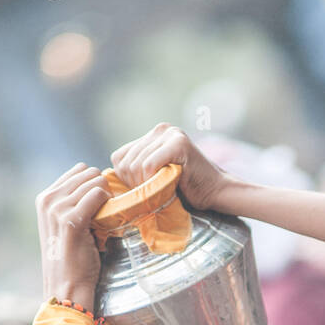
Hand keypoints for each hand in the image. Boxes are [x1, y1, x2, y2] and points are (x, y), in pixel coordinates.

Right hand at [36, 163, 110, 310]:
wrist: (67, 287)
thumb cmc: (73, 259)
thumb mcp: (67, 225)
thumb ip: (76, 203)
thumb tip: (100, 183)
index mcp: (45, 198)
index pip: (79, 170)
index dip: (96, 184)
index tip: (102, 204)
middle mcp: (48, 199)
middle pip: (89, 172)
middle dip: (104, 189)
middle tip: (109, 212)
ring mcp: (57, 208)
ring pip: (95, 181)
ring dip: (108, 197)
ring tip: (108, 218)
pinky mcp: (71, 220)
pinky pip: (98, 194)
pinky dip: (109, 203)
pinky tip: (109, 219)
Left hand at [110, 123, 232, 210]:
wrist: (217, 192)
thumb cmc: (187, 191)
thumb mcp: (155, 176)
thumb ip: (137, 170)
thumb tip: (107, 179)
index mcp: (152, 135)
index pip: (119, 157)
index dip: (126, 179)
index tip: (143, 190)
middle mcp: (160, 130)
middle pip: (126, 162)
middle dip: (134, 184)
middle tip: (152, 194)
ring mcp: (170, 134)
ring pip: (136, 165)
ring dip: (145, 185)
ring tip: (161, 191)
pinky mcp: (178, 144)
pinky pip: (148, 166)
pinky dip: (152, 182)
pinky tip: (166, 187)